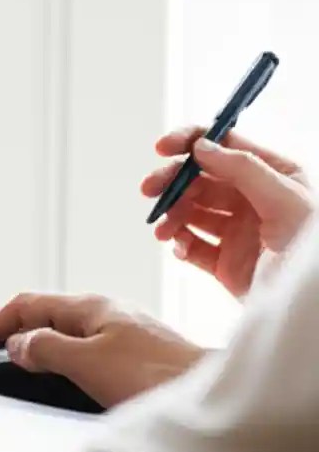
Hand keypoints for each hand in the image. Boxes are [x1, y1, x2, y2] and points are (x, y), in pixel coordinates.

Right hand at [0, 293, 204, 408]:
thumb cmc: (159, 375)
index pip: (25, 304)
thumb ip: (45, 348)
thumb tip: (18, 344)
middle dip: (11, 334)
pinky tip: (64, 378)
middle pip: (43, 315)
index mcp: (89, 305)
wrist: (213, 392)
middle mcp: (105, 311)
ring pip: (64, 332)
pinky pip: (84, 349)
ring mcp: (121, 330)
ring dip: (37, 348)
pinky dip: (61, 359)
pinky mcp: (135, 352)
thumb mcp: (87, 361)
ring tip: (20, 370)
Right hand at [143, 127, 312, 296]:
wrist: (309, 308)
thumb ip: (243, 169)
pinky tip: (179, 248)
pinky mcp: (225, 262)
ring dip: (171, 216)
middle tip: (149, 190)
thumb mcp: (285, 200)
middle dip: (171, 182)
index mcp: (272, 176)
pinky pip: (192, 246)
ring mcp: (237, 231)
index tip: (162, 147)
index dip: (191, 142)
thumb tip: (200, 146)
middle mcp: (252, 199)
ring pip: (191, 212)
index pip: (225, 147)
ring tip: (162, 230)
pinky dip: (179, 243)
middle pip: (200, 179)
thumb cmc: (313, 253)